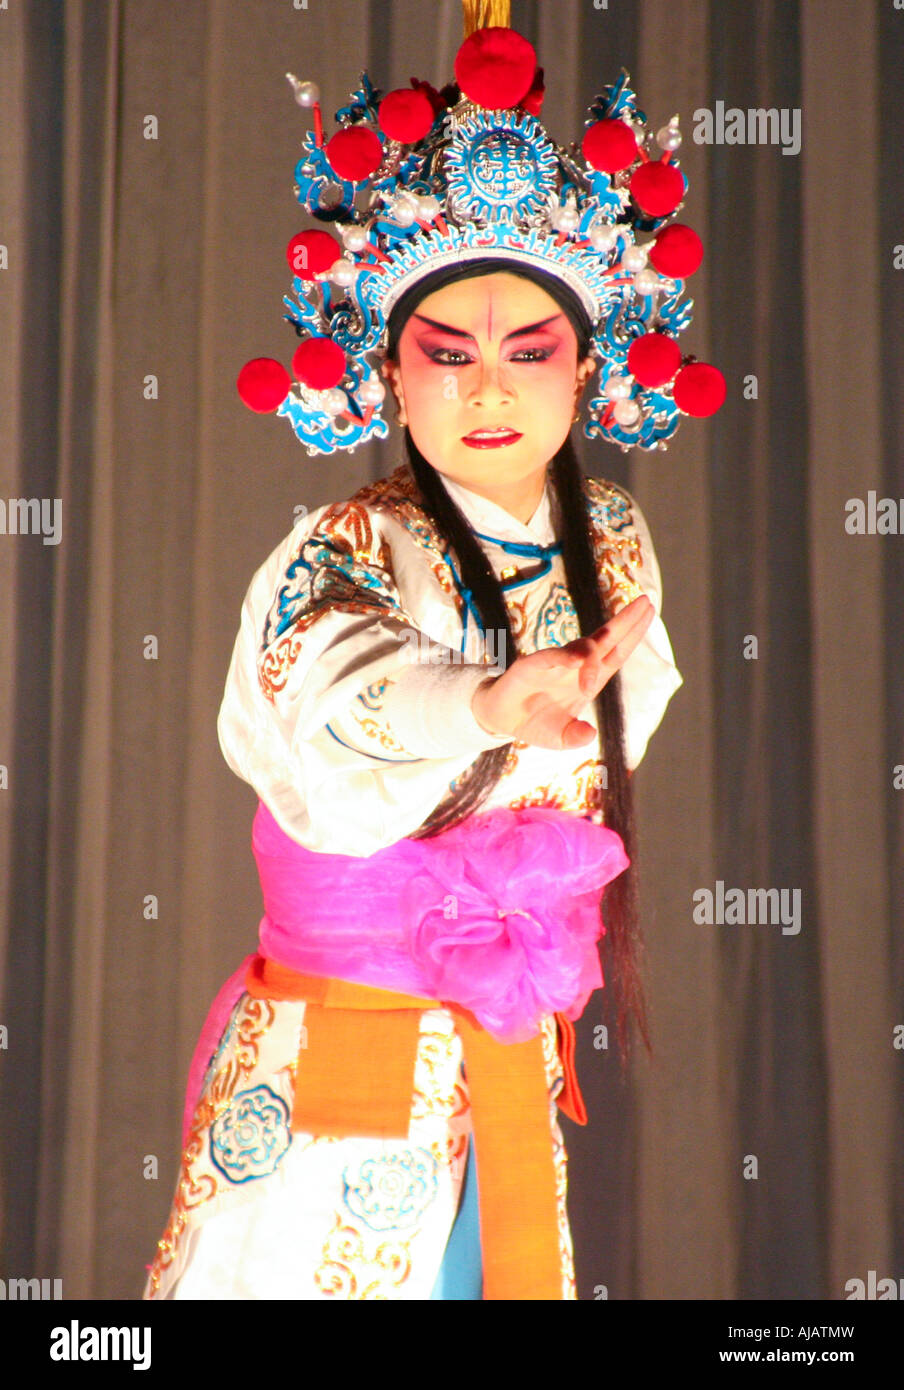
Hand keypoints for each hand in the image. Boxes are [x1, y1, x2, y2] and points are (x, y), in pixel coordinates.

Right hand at [471, 594, 654, 749]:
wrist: (500, 718)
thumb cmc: (535, 722)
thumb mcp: (560, 737)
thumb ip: (575, 737)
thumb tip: (590, 734)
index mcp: (588, 680)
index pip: (616, 653)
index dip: (633, 635)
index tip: (648, 612)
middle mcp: (575, 666)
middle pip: (605, 640)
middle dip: (625, 622)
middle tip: (644, 602)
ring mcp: (554, 663)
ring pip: (580, 648)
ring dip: (594, 651)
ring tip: (601, 652)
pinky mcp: (530, 666)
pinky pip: (551, 656)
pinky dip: (564, 656)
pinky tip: (577, 658)